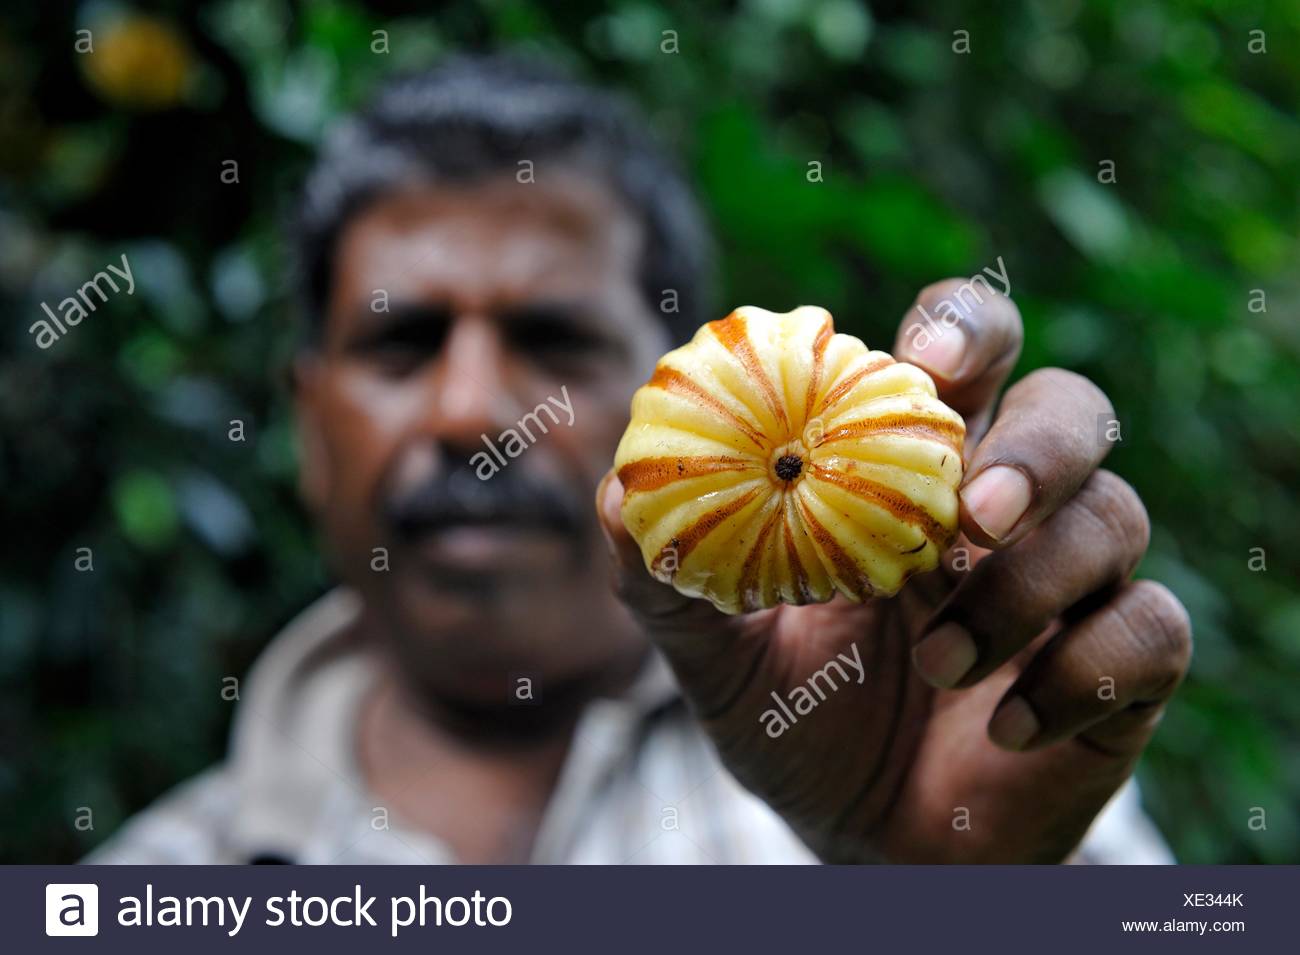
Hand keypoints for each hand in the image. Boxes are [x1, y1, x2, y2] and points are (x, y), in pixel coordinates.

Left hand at [597, 280, 1191, 862]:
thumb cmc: (795, 724)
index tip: (923, 360)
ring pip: (1115, 516)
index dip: (960, 330)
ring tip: (941, 663)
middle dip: (1037, 444)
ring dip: (1030, 586)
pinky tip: (1007, 726)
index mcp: (913, 473)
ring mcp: (1074, 584)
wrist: (863, 844)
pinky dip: (1084, 672)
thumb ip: (668, 580)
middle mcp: (1005, 509)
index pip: (964, 353)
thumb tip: (615, 495)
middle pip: (1071, 409)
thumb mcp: (717, 659)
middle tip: (974, 512)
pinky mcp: (1121, 668)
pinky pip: (1150, 633)